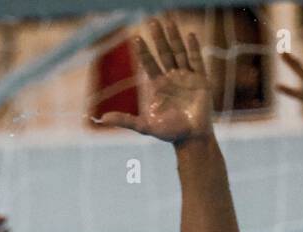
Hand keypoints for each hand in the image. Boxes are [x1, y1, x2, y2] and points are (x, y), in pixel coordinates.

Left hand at [96, 17, 212, 143]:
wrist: (191, 139)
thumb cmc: (169, 133)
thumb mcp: (144, 126)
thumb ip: (125, 120)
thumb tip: (101, 118)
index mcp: (158, 85)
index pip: (149, 63)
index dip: (143, 51)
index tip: (136, 38)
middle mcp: (172, 78)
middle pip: (164, 53)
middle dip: (158, 38)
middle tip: (152, 21)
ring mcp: (187, 77)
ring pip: (179, 53)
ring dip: (174, 38)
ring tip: (169, 22)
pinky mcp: (201, 80)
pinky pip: (197, 61)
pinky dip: (194, 48)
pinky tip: (189, 35)